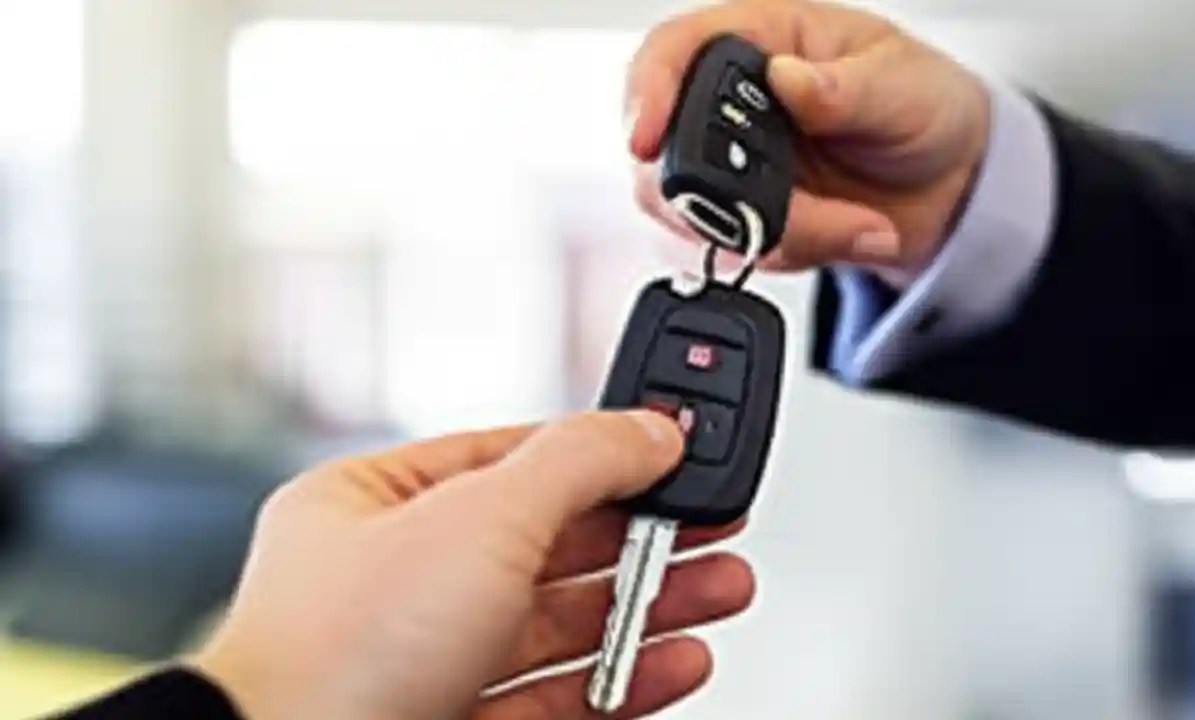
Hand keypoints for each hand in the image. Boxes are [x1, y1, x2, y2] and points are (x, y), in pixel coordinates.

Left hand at [194, 411, 754, 718]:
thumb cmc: (337, 655)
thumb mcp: (479, 518)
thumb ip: (578, 462)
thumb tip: (649, 428)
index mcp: (373, 505)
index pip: (506, 456)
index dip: (594, 451)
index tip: (667, 451)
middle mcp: (396, 582)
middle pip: (546, 542)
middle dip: (639, 533)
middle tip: (711, 524)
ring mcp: (425, 662)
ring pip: (559, 624)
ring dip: (648, 606)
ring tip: (721, 588)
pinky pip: (558, 695)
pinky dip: (623, 679)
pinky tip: (674, 660)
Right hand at [629, 0, 991, 286]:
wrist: (950, 184)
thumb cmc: (922, 104)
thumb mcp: (901, 83)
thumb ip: (844, 87)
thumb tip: (788, 80)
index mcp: (759, 37)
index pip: (672, 51)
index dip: (647, 92)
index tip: (645, 140)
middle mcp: (729, 102)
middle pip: (661, 152)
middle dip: (723, 198)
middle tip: (802, 213)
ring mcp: (729, 166)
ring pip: (692, 216)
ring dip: (776, 234)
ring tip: (855, 225)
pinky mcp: (741, 220)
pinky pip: (731, 253)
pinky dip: (790, 255)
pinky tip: (844, 234)